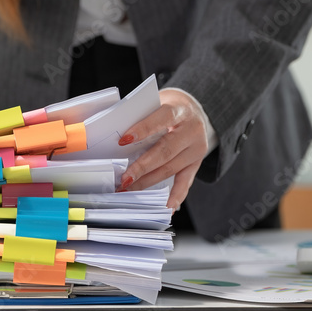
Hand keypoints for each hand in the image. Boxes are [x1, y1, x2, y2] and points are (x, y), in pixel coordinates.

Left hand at [117, 89, 209, 210]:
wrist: (193, 110)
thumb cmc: (168, 107)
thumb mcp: (158, 103)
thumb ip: (141, 116)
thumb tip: (114, 137)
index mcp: (180, 110)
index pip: (162, 118)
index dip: (143, 129)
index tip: (123, 140)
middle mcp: (192, 130)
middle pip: (165, 150)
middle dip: (142, 166)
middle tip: (124, 178)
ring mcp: (196, 149)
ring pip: (170, 168)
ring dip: (148, 182)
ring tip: (128, 189)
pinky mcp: (196, 163)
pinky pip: (186, 182)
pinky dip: (175, 196)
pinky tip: (166, 207)